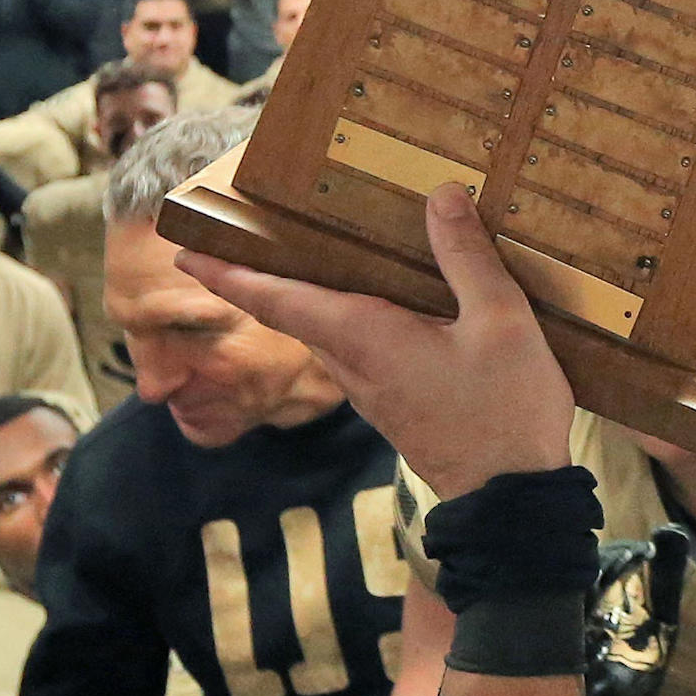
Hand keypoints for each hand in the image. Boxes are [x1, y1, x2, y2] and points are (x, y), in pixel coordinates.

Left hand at [186, 186, 574, 500]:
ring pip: (321, 331)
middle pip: (291, 312)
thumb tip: (440, 196)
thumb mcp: (501, 324)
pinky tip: (376, 297)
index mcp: (365, 337)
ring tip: (303, 251)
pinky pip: (353, 346)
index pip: (278, 300)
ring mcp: (370, 388)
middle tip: (241, 230)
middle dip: (260, 273)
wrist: (510, 500)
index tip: (186, 251)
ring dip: (301, 293)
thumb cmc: (504, 412)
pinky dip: (344, 313)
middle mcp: (354, 363)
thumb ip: (467, 258)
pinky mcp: (392, 401)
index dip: (230, 274)